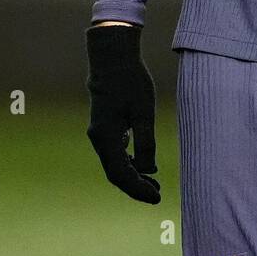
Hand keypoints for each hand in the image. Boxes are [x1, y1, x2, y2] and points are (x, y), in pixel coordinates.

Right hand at [85, 24, 160, 202]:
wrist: (112, 58)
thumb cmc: (130, 82)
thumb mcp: (144, 112)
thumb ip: (146, 143)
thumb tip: (149, 170)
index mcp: (106, 137)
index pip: (121, 174)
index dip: (138, 189)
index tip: (156, 197)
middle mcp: (99, 138)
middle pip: (115, 173)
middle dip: (135, 186)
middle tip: (157, 195)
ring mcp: (99, 133)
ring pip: (114, 163)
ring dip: (132, 175)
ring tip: (153, 183)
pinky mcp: (104, 126)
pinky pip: (114, 152)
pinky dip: (127, 162)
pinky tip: (142, 165)